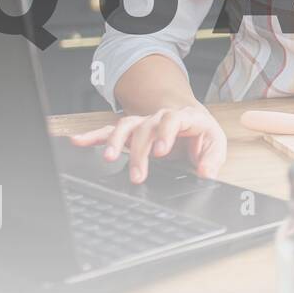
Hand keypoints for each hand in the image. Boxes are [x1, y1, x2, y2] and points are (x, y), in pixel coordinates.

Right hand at [68, 103, 227, 184]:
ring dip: (115, 141)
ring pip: (126, 126)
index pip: (172, 120)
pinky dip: (94, 135)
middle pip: (145, 128)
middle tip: (138, 175)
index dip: (165, 133)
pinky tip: (78, 141)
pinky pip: (111, 131)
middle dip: (139, 152)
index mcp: (184, 117)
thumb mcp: (216, 144)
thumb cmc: (203, 132)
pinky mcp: (132, 131)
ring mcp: (144, 123)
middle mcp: (160, 117)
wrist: (193, 119)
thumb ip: (212, 159)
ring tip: (107, 158)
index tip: (160, 151)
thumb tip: (206, 173)